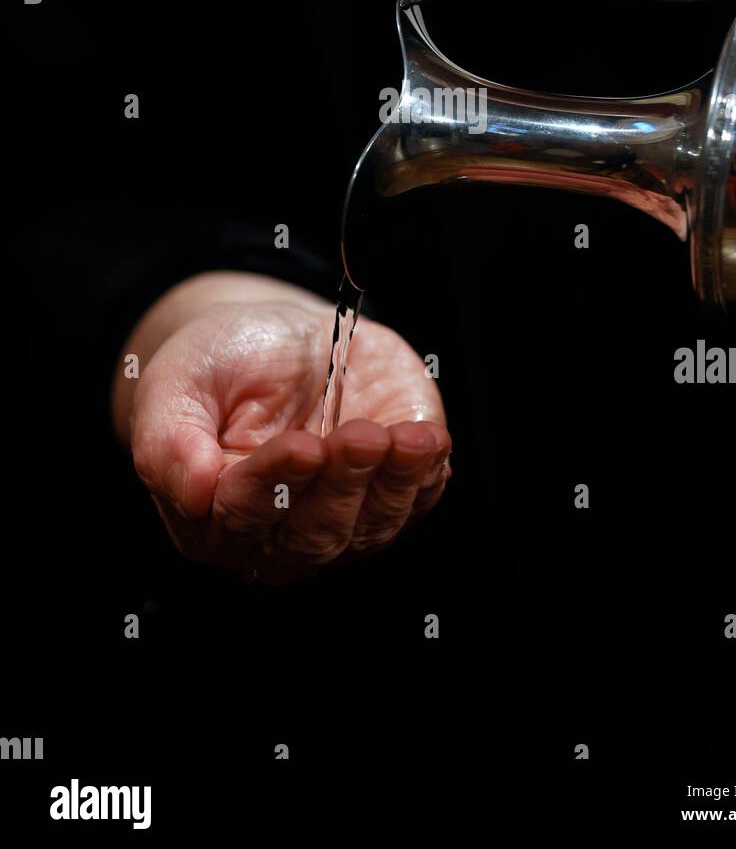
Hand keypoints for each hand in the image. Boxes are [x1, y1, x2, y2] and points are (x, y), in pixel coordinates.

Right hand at [115, 273, 449, 582]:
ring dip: (392, 486)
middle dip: (341, 486)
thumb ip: (168, 442)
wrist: (278, 339)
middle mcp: (278, 533)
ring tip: (405, 439)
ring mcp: (340, 517)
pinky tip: (429, 442)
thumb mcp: (176, 383)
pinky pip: (413, 504)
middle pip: (313, 536)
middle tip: (358, 438)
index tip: (303, 447)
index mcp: (213, 516)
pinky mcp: (389, 492)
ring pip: (368, 529)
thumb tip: (192, 493)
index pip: (245, 516)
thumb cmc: (219, 364)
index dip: (277, 484)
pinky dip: (426, 478)